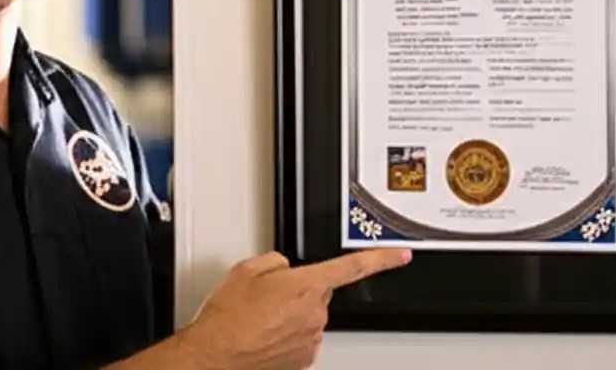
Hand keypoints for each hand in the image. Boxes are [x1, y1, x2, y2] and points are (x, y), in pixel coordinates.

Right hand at [179, 249, 410, 368]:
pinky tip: (263, 334)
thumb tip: (284, 268)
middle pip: (318, 293)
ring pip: (309, 316)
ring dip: (290, 314)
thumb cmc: (227, 317)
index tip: (400, 256)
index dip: (381, 259)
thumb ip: (276, 261)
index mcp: (305, 285)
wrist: (215, 356)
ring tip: (259, 319)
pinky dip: (286, 334)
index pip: (353, 267)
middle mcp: (314, 313)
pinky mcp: (304, 359)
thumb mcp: (246, 270)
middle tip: (267, 298)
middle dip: (298, 291)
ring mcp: (311, 339)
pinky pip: (301, 338)